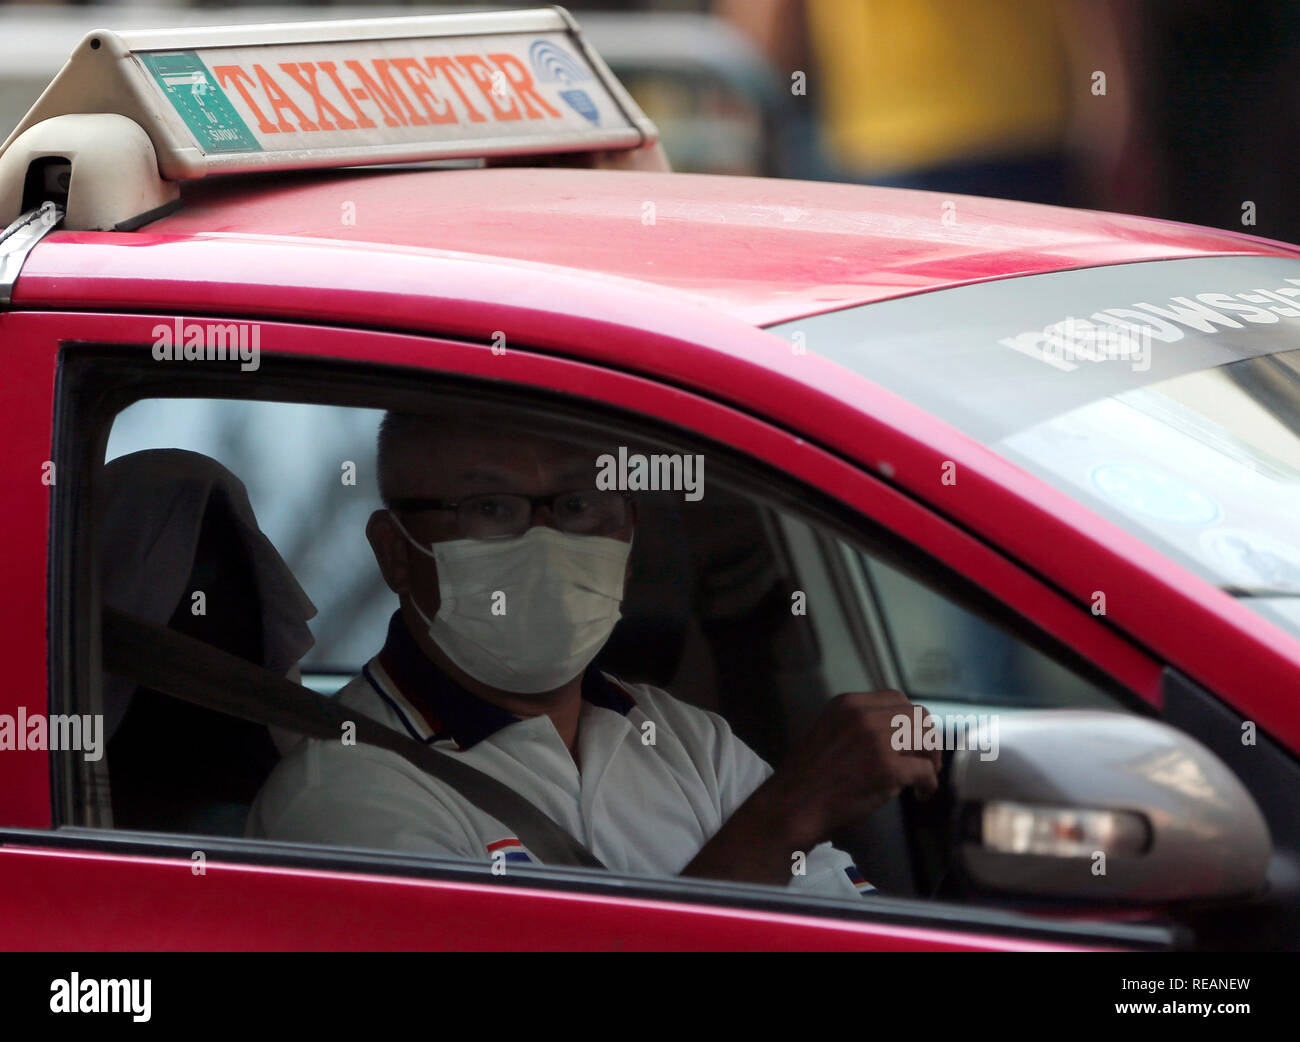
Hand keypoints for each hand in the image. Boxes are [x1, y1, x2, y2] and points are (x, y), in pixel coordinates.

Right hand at [763, 690, 942, 848]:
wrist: (792, 807)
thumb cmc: (806, 778)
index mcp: (847, 704)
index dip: (910, 719)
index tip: (911, 739)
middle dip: (926, 737)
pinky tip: (921, 794)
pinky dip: (929, 784)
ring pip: (926, 737)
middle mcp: (863, 715)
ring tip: (925, 778)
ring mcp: (877, 741)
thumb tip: (896, 735)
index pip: (896, 699)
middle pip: (917, 715)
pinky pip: (924, 771)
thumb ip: (858, 727)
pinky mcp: (888, 769)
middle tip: (924, 760)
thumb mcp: (828, 733)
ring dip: (931, 758)